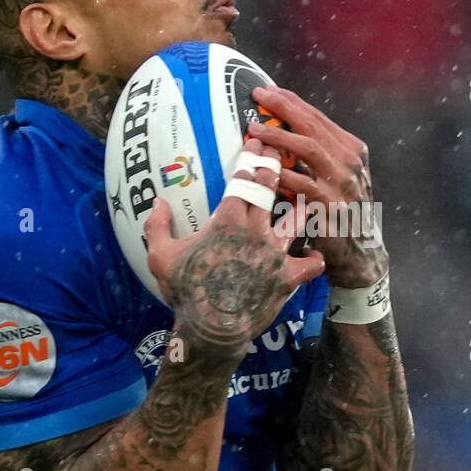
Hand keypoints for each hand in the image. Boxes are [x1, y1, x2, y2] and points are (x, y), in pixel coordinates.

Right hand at [144, 138, 324, 358]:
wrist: (212, 329)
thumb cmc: (186, 292)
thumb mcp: (161, 257)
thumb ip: (157, 226)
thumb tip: (158, 202)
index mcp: (227, 220)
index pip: (243, 180)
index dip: (252, 158)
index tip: (258, 141)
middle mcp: (256, 230)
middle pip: (271, 189)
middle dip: (276, 165)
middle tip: (282, 150)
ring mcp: (275, 253)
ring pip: (298, 219)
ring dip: (303, 205)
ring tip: (308, 195)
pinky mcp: (288, 277)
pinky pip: (311, 264)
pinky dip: (314, 259)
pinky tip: (314, 255)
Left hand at [248, 85, 387, 288]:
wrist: (360, 249)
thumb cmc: (342, 209)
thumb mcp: (339, 174)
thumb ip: (320, 152)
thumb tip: (284, 126)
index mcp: (352, 149)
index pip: (318, 117)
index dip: (292, 102)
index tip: (268, 91)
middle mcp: (350, 162)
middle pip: (313, 125)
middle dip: (284, 107)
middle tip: (259, 96)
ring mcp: (342, 183)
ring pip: (309, 148)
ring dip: (279, 136)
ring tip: (255, 130)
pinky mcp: (330, 205)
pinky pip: (301, 184)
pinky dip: (282, 174)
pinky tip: (264, 168)